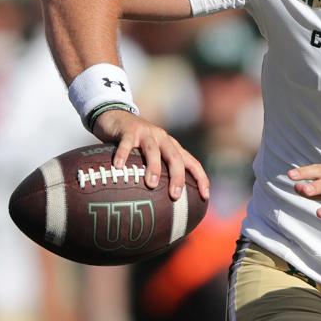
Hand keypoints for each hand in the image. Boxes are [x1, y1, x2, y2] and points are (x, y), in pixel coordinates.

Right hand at [92, 108, 209, 201]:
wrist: (115, 115)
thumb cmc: (134, 143)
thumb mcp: (150, 155)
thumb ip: (157, 172)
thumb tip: (161, 205)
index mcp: (171, 146)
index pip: (192, 163)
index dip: (201, 178)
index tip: (205, 197)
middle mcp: (162, 139)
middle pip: (175, 158)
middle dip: (178, 177)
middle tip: (175, 196)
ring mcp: (146, 133)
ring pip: (153, 150)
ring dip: (154, 167)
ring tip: (151, 184)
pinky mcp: (128, 130)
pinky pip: (126, 144)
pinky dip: (123, 155)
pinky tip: (119, 167)